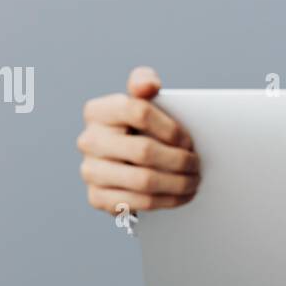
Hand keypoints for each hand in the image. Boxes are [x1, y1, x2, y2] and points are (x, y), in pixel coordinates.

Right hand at [77, 66, 200, 213]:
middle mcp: (88, 140)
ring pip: (144, 180)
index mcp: (97, 111)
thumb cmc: (138, 128)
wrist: (123, 163)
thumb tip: (147, 85)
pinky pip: (139, 202)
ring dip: (178, 184)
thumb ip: (143, 83)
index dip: (170, 127)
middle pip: (144, 150)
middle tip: (197, 165)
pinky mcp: (97, 197)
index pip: (138, 111)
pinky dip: (167, 201)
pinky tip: (182, 196)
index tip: (188, 140)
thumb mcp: (141, 101)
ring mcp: (90, 171)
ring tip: (194, 181)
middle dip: (179, 160)